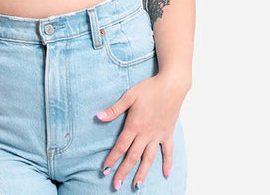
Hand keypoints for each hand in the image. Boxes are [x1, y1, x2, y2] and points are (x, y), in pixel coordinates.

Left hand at [96, 73, 187, 189]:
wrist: (171, 85)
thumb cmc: (149, 88)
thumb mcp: (129, 96)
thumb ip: (114, 109)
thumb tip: (98, 117)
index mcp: (134, 125)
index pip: (121, 146)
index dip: (112, 158)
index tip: (105, 170)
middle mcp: (146, 134)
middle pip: (133, 157)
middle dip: (123, 171)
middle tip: (116, 185)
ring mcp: (158, 135)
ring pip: (149, 159)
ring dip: (142, 173)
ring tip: (136, 186)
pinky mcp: (168, 133)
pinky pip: (168, 151)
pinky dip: (167, 163)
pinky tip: (166, 174)